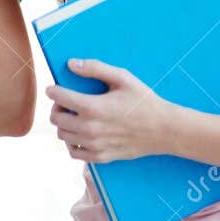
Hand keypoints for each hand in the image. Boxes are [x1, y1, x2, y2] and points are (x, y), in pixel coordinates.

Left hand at [47, 58, 173, 163]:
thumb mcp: (123, 78)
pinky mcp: (101, 157)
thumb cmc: (145, 101)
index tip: (54, 89)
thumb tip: (71, 64)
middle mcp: (89, 128)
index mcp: (92, 107)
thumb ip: (96, 68)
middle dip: (57, 108)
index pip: (58, 97)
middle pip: (56, 118)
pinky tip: (81, 135)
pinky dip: (72, 143)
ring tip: (74, 117)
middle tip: (66, 103)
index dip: (53, 91)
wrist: (166, 130)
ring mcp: (94, 145)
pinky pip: (74, 152)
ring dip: (63, 125)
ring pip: (62, 135)